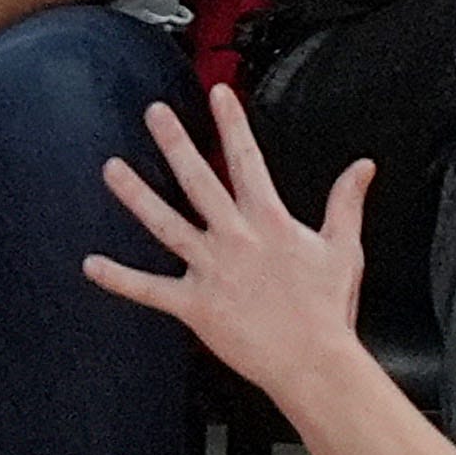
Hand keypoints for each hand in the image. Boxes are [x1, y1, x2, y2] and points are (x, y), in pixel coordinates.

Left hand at [87, 89, 374, 404]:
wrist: (313, 362)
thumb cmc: (328, 308)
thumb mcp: (345, 248)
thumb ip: (347, 202)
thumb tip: (363, 166)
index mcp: (269, 220)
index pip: (246, 159)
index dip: (232, 123)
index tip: (218, 93)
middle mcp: (234, 237)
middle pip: (197, 180)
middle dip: (174, 142)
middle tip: (154, 113)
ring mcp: (210, 270)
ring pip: (165, 224)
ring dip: (136, 195)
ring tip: (111, 169)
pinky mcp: (195, 305)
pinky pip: (150, 289)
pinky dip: (119, 279)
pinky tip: (92, 265)